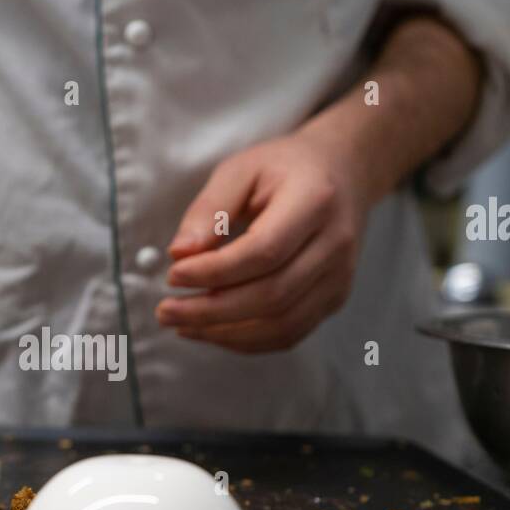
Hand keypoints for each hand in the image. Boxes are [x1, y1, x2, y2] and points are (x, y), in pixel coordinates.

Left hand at [156, 122, 370, 353]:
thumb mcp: (241, 169)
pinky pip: (288, 334)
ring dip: (225, 332)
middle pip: (272, 295)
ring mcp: (339, 278)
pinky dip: (245, 341)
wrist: (343, 175)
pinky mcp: (333, 299)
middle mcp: (335, 245)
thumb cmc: (285, 169)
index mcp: (315, 202)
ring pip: (281, 325)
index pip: (264, 251)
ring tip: (183, 324)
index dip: (215, 271)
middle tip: (166, 310)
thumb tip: (179, 254)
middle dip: (211, 310)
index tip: (173, 275)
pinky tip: (211, 330)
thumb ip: (210, 209)